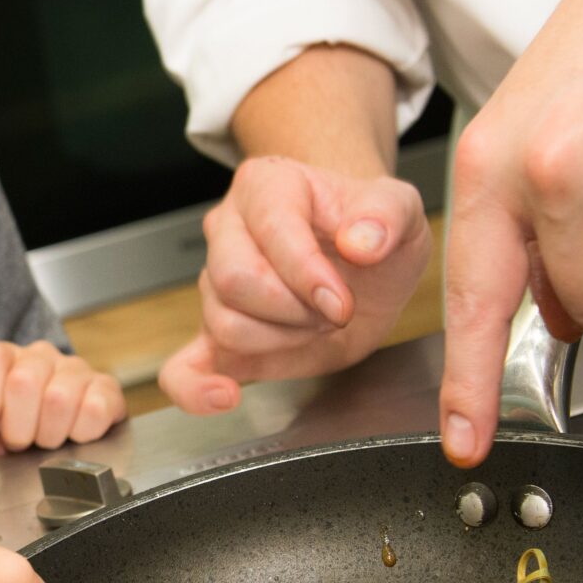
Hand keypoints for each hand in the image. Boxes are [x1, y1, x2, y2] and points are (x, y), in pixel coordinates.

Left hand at [0, 340, 126, 467]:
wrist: (38, 465)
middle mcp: (37, 356)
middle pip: (24, 382)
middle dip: (19, 429)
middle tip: (21, 442)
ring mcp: (74, 369)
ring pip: (60, 398)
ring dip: (50, 435)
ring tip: (46, 440)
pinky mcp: (106, 388)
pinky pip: (96, 408)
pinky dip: (82, 434)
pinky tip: (74, 436)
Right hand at [156, 156, 429, 413]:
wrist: (361, 263)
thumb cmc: (371, 230)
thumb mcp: (400, 207)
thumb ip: (387, 216)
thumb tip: (361, 242)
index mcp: (267, 186)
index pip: (272, 230)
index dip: (308, 274)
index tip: (343, 302)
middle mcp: (228, 229)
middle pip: (234, 279)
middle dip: (294, 310)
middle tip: (335, 311)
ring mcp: (215, 284)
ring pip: (224, 323)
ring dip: (281, 339)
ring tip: (314, 326)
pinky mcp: (216, 337)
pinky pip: (182, 369)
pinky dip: (195, 389)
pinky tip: (226, 395)